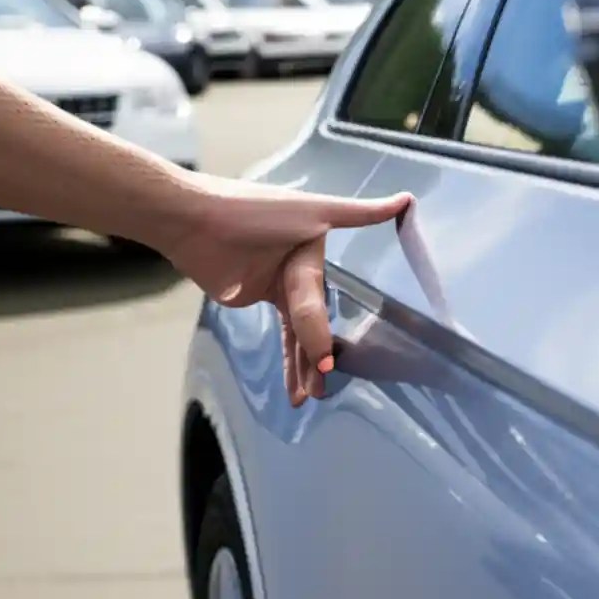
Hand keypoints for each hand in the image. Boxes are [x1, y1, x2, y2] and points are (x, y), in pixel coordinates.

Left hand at [162, 173, 411, 405]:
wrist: (191, 220)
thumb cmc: (252, 211)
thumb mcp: (312, 211)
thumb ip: (359, 214)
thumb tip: (407, 199)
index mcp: (314, 252)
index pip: (324, 299)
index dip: (322, 331)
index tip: (331, 365)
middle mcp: (299, 270)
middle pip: (312, 322)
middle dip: (316, 356)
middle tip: (323, 389)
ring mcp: (276, 286)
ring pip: (297, 334)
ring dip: (304, 366)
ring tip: (309, 399)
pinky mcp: (253, 296)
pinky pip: (280, 335)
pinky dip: (288, 361)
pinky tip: (295, 386)